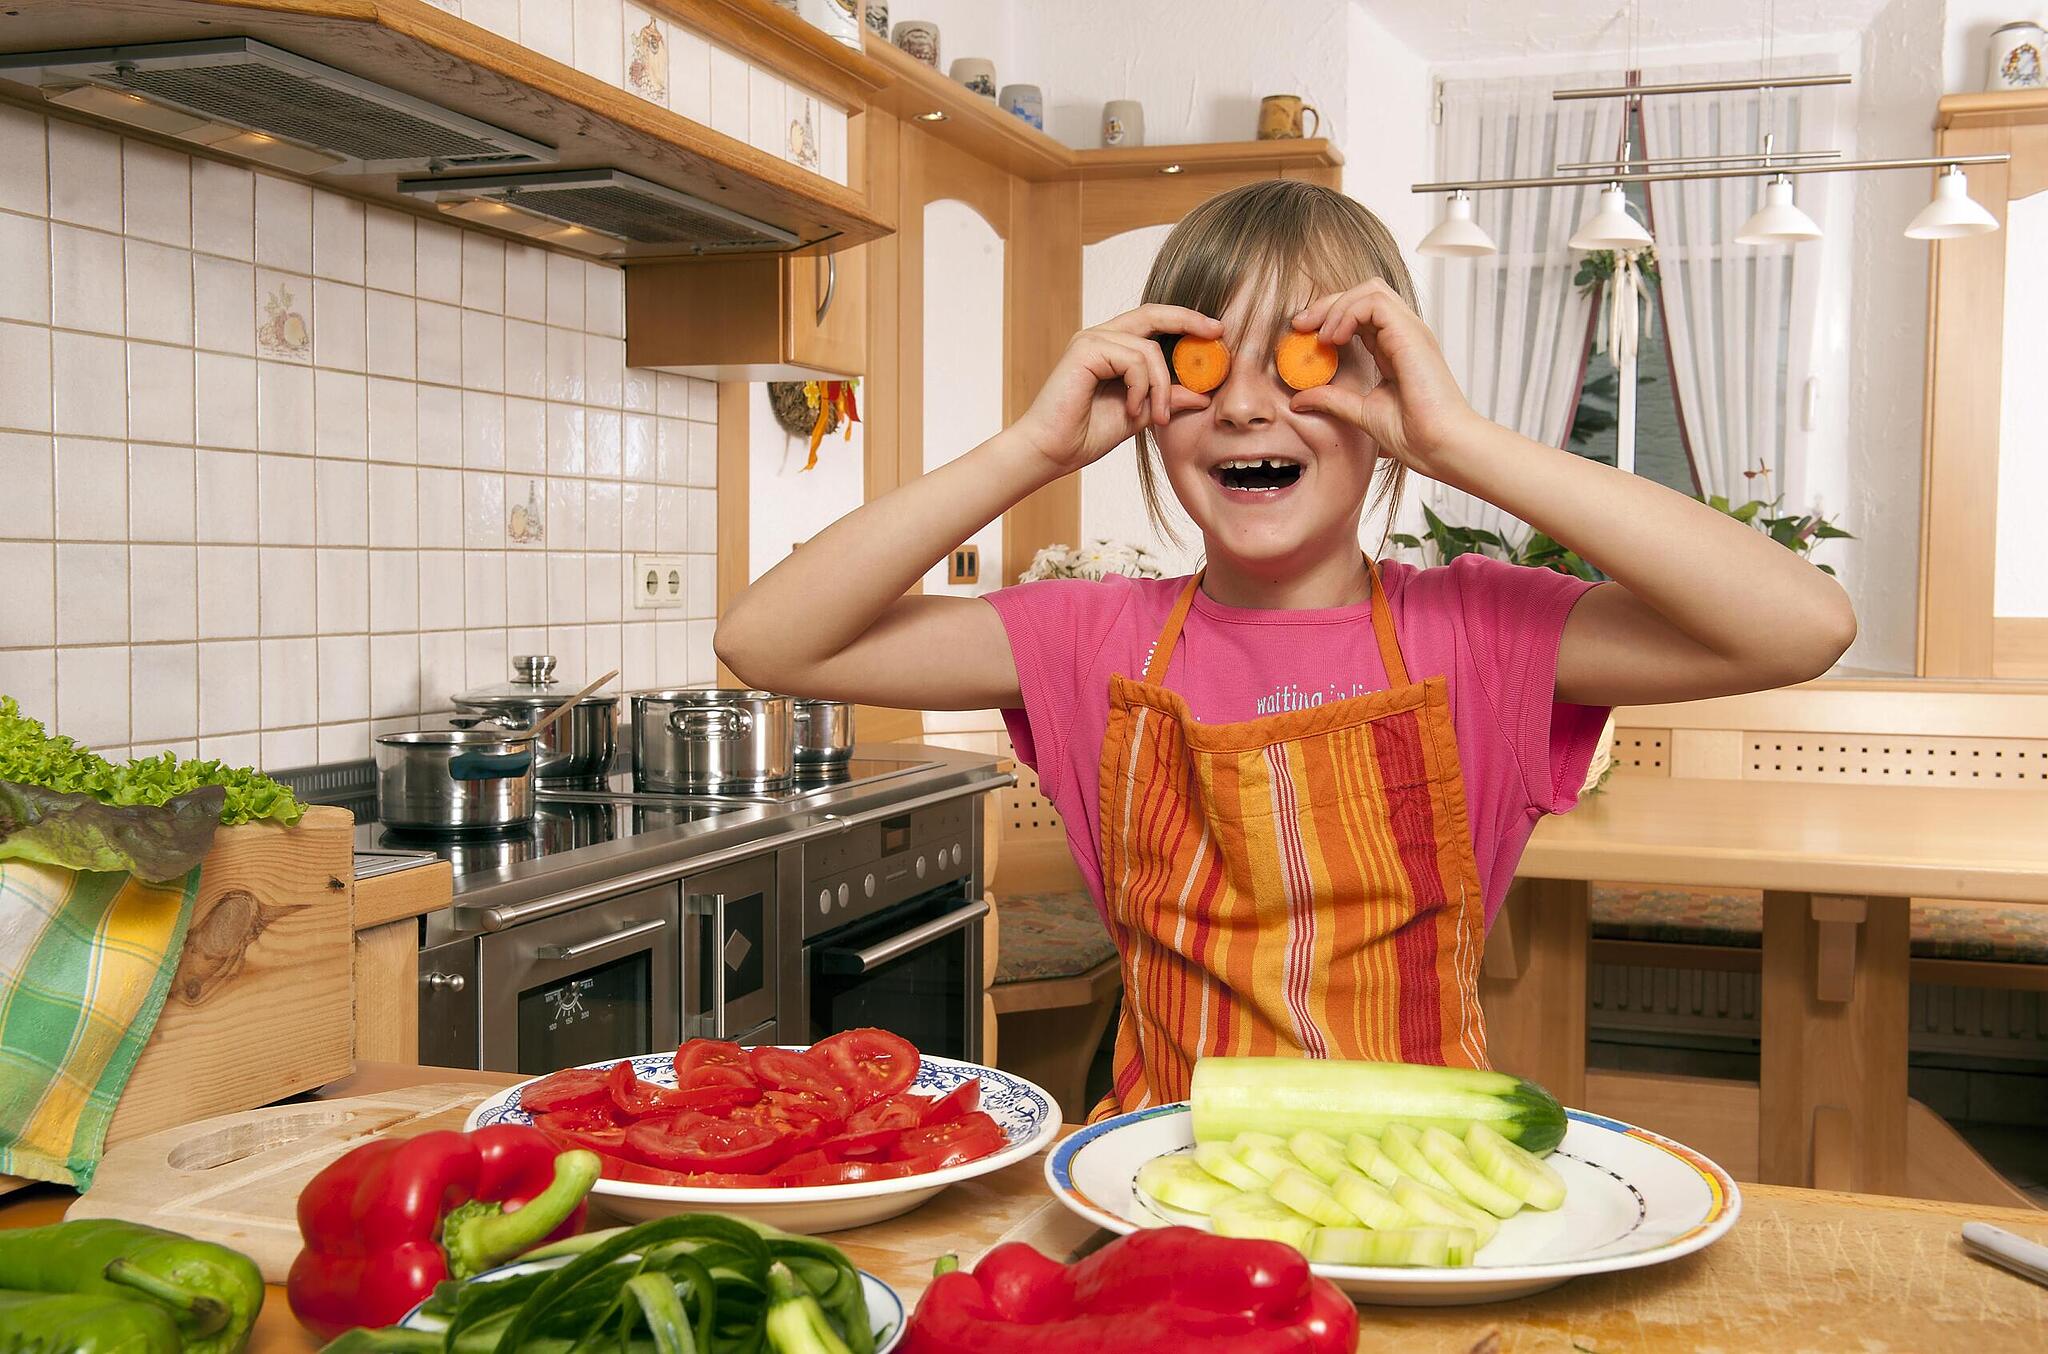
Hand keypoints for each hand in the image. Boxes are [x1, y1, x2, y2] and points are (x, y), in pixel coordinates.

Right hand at [1011, 305, 1223, 474]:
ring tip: (1157, 415)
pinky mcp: (1085, 349)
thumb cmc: (1085, 434)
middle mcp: (1101, 337)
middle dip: (1188, 319)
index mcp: (1112, 348)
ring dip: (1161, 386)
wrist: (1051, 452)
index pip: (1154, 322)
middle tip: (1216, 331)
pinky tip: (1132, 409)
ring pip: (1148, 349)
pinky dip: (1141, 387)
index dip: (1185, 321)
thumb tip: (1202, 394)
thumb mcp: (1140, 414)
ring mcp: (1092, 340)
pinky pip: (1133, 360)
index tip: (1216, 332)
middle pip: (1153, 313)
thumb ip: (1167, 399)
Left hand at [1287, 280, 1478, 475]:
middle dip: (1328, 304)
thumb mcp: (1361, 413)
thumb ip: (1332, 400)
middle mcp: (1404, 334)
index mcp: (1396, 348)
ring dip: (1337, 307)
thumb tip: (1298, 399)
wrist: (1440, 446)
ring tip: (1320, 336)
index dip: (1331, 317)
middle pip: (1364, 294)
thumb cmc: (1415, 435)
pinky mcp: (1410, 334)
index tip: (1303, 336)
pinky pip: (1374, 303)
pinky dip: (1348, 313)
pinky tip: (1334, 339)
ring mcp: (1410, 331)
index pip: (1362, 313)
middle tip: (1301, 326)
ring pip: (1370, 291)